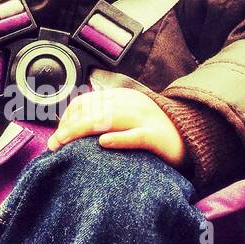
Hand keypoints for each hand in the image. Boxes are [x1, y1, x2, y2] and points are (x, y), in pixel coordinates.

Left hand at [46, 88, 186, 167]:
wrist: (191, 138)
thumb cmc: (153, 132)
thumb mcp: (128, 118)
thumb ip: (105, 118)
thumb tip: (72, 127)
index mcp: (122, 98)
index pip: (86, 102)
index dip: (67, 117)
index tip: (57, 136)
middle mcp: (131, 105)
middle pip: (92, 110)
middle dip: (68, 127)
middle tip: (53, 145)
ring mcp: (145, 119)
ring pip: (108, 119)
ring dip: (81, 131)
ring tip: (65, 143)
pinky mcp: (157, 137)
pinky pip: (136, 136)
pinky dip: (119, 138)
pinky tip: (103, 143)